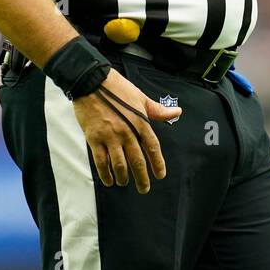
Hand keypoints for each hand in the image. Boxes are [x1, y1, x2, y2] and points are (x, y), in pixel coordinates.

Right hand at [73, 68, 181, 193]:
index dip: (157, 163)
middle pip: (137, 160)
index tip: (160, 175)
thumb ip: (158, 110)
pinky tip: (109, 180)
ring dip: (123, 177)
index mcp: (140, 121)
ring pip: (119, 164)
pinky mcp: (94, 138)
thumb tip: (177, 111)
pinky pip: (101, 161)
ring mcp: (109, 136)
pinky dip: (105, 173)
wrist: (91, 81)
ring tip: (125, 183)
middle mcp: (126, 132)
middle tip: (144, 188)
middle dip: (141, 177)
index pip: (152, 147)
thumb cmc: (117, 87)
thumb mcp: (140, 97)